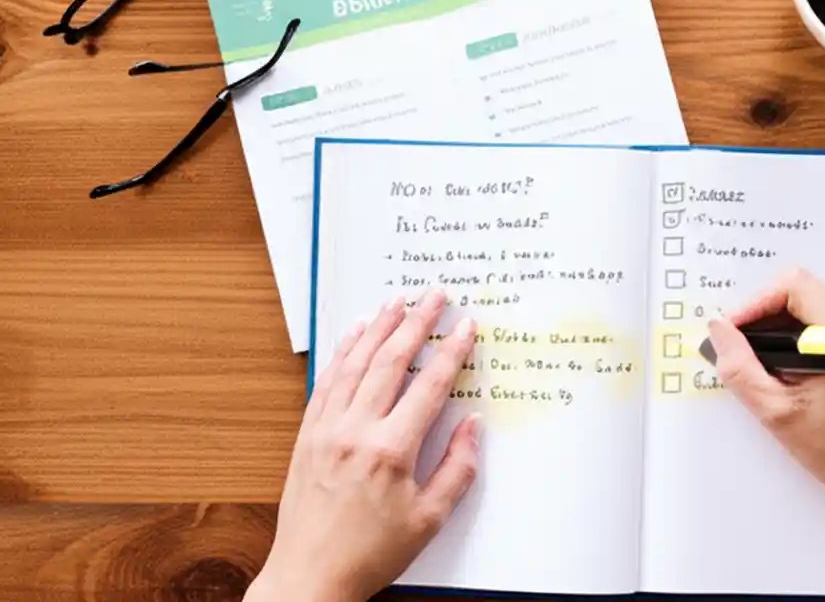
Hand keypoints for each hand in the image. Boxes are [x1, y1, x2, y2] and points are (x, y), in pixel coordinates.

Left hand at [246, 291, 479, 601]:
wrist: (310, 578)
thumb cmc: (371, 554)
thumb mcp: (429, 519)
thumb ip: (457, 468)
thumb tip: (473, 426)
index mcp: (391, 451)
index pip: (429, 386)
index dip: (452, 350)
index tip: (467, 326)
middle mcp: (355, 431)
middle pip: (390, 361)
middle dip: (416, 322)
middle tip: (434, 295)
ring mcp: (326, 430)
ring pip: (355, 363)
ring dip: (379, 327)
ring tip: (397, 301)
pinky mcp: (307, 436)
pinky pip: (327, 382)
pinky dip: (343, 352)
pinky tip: (356, 333)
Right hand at [707, 269, 824, 513]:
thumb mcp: (775, 411)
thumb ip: (739, 366)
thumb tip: (718, 329)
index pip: (794, 287)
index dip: (755, 303)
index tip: (733, 330)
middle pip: (802, 288)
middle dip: (765, 311)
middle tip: (742, 343)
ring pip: (812, 299)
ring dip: (781, 319)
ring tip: (762, 355)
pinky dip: (800, 328)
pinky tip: (787, 358)